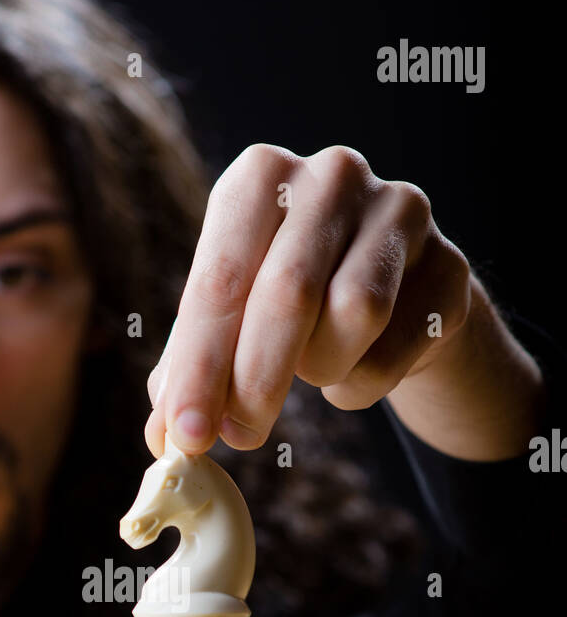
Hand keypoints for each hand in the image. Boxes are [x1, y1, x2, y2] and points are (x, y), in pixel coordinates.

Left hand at [145, 142, 473, 456]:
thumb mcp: (231, 321)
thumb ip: (191, 371)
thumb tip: (167, 435)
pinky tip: (355, 368)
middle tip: (237, 440)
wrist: (397, 296)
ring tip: (313, 369)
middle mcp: (331, 176)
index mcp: (260, 177)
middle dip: (253, 381)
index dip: (198, 366)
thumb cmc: (294, 305)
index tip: (183, 435)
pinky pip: (396, 349)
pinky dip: (362, 382)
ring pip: (354, 312)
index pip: (219, 280)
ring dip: (321, 367)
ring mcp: (400, 211)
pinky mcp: (450, 265)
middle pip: (287, 292)